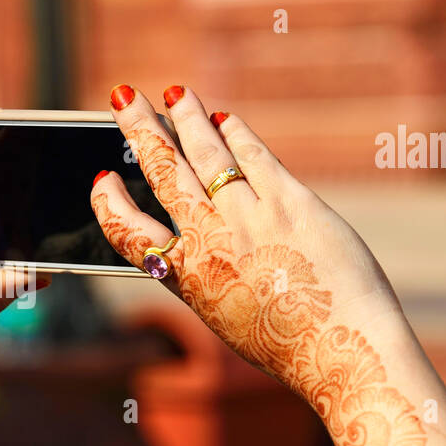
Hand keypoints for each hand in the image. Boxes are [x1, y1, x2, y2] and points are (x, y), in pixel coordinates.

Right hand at [92, 84, 445, 445]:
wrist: (344, 352)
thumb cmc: (286, 346)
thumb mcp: (226, 315)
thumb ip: (205, 275)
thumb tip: (194, 238)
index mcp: (187, 278)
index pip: (129, 232)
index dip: (109, 203)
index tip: (102, 180)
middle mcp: (212, 241)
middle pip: (165, 173)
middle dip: (139, 130)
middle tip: (122, 96)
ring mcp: (251, 217)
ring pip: (208, 153)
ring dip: (187, 118)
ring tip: (174, 93)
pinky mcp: (293, 203)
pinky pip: (256, 157)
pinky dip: (238, 134)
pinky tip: (227, 119)